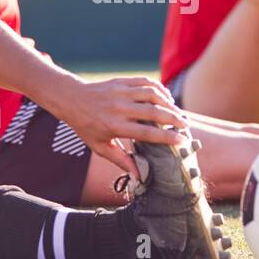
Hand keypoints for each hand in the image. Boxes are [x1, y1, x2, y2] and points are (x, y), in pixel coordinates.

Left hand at [56, 77, 187, 178]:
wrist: (72, 99)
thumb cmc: (87, 127)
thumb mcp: (100, 147)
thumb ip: (121, 160)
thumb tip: (139, 176)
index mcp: (114, 126)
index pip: (146, 133)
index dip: (166, 137)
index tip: (182, 141)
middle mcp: (119, 108)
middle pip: (154, 112)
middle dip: (174, 119)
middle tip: (186, 126)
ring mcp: (121, 92)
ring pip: (152, 95)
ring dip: (169, 103)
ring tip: (178, 113)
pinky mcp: (122, 81)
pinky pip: (146, 82)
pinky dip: (159, 89)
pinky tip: (166, 98)